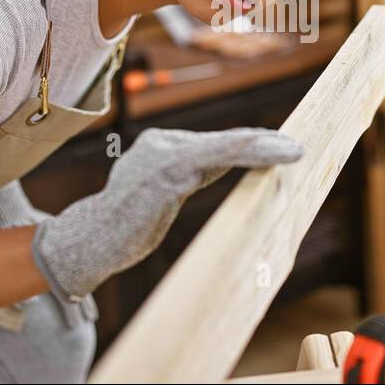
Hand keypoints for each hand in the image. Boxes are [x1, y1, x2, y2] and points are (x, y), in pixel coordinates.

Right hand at [30, 127, 303, 302]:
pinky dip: (248, 153)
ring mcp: (162, 155)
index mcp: (160, 146)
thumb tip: (224, 171)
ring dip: (262, 147)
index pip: (213, 144)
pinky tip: (271, 155)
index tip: (278, 147)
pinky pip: (215, 157)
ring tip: (293, 150)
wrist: (89, 242)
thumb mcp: (159, 196)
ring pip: (223, 147)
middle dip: (261, 143)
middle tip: (295, 147)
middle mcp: (161, 143)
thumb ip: (186, 178)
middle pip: (222, 142)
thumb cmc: (126, 225)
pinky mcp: (165, 172)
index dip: (248, 145)